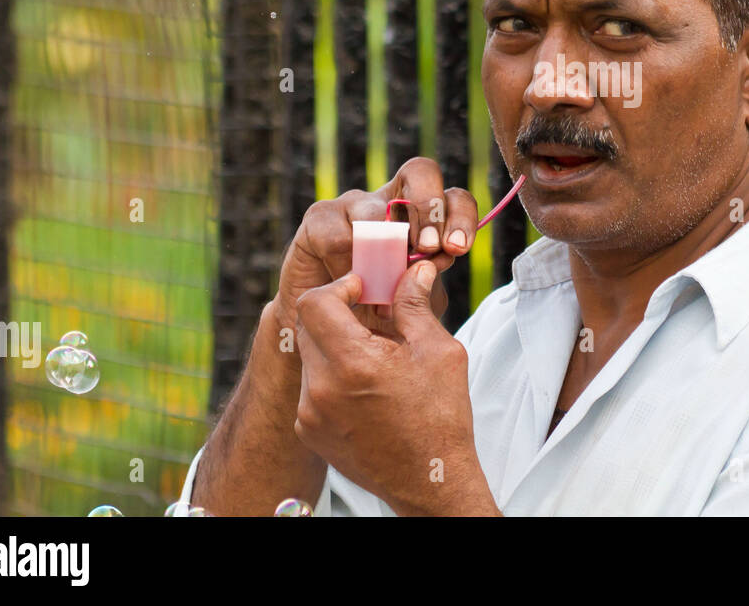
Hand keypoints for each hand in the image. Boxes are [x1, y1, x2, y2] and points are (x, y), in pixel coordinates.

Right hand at [274, 157, 478, 337]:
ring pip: (375, 210)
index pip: (453, 198)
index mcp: (425, 218)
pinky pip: (337, 234)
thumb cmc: (378, 313)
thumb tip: (439, 259)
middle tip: (428, 247)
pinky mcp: (319, 218)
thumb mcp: (415, 305)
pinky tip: (351, 289)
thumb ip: (430, 283)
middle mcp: (391, 201)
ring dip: (383, 252)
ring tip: (383, 291)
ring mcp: (354, 205)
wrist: (326, 333)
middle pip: (421, 173)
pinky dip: (347, 266)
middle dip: (429, 208)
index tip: (457, 249)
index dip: (460, 216)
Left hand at [292, 261, 499, 515]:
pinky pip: (311, 385)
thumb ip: (415, 305)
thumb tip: (414, 269)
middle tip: (371, 317)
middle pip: (308, 325)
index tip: (363, 289)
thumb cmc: (440, 417)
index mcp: (352, 363)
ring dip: (334, 344)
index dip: (339, 287)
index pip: (315, 302)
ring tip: (373, 357)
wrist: (429, 480)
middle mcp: (321, 389)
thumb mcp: (437, 351)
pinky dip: (332, 374)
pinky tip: (365, 386)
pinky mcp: (308, 430)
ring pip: (309, 354)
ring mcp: (309, 413)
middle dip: (337, 312)